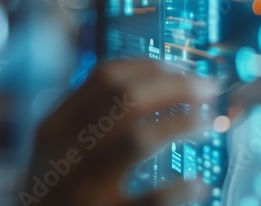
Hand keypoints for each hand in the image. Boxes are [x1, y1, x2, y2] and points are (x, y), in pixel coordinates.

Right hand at [16, 58, 216, 205]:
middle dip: (175, 86)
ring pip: (138, 138)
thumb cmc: (52, 196)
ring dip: (181, 123)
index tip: (181, 69)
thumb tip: (153, 87)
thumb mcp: (55, 154)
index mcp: (53, 128)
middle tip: (208, 89)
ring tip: (207, 123)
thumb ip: (86, 122)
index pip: (104, 77)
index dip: (151, 67)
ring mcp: (82, 189)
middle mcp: (65, 153)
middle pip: (126, 98)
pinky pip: (150, 201)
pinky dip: (180, 189)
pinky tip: (198, 184)